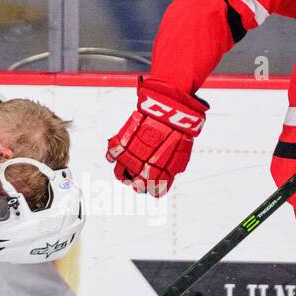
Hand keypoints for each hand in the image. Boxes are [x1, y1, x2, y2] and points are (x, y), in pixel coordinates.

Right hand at [106, 79, 205, 196]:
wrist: (170, 106)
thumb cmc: (179, 128)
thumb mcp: (182, 151)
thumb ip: (172, 167)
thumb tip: (165, 177)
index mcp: (163, 172)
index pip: (155, 190)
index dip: (153, 190)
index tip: (152, 187)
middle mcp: (145, 166)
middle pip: (137, 185)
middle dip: (138, 184)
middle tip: (137, 180)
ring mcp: (132, 153)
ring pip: (120, 172)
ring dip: (122, 174)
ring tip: (126, 170)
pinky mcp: (124, 140)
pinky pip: (112, 153)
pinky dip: (112, 155)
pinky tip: (117, 155)